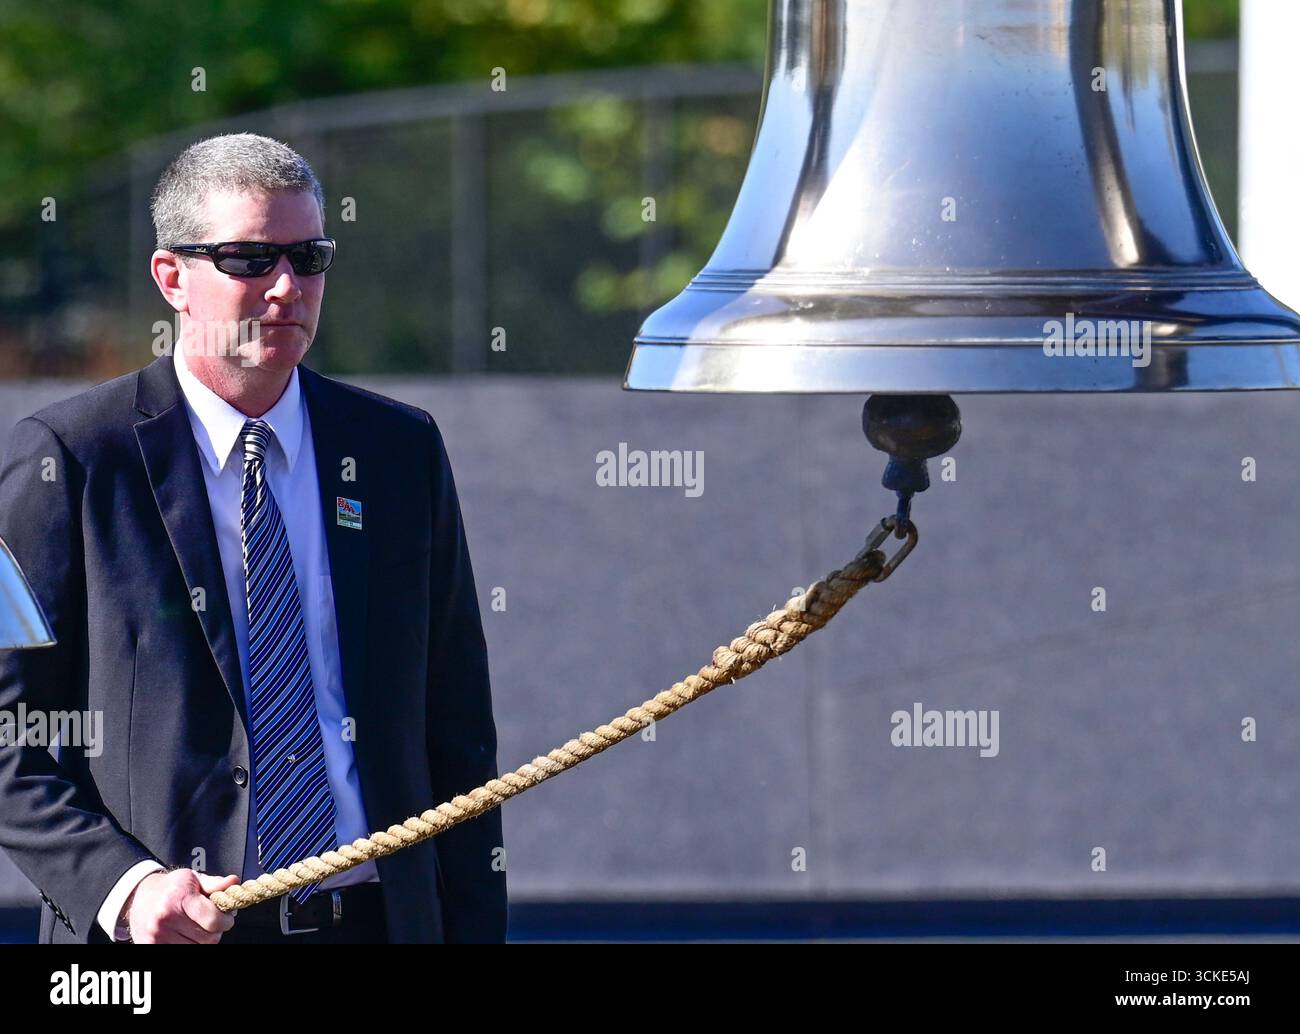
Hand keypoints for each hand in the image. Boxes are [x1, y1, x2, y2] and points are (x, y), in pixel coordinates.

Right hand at [123, 870, 239, 943]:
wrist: (138, 898)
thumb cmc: (170, 888)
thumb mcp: (192, 879)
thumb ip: (215, 883)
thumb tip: (234, 883)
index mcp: (179, 898)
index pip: (213, 919)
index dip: (226, 920)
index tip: (227, 917)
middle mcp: (166, 918)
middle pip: (208, 938)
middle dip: (215, 930)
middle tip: (210, 922)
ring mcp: (157, 936)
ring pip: (197, 948)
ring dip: (202, 940)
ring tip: (196, 927)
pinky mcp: (150, 947)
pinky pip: (181, 952)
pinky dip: (189, 945)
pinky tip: (185, 935)